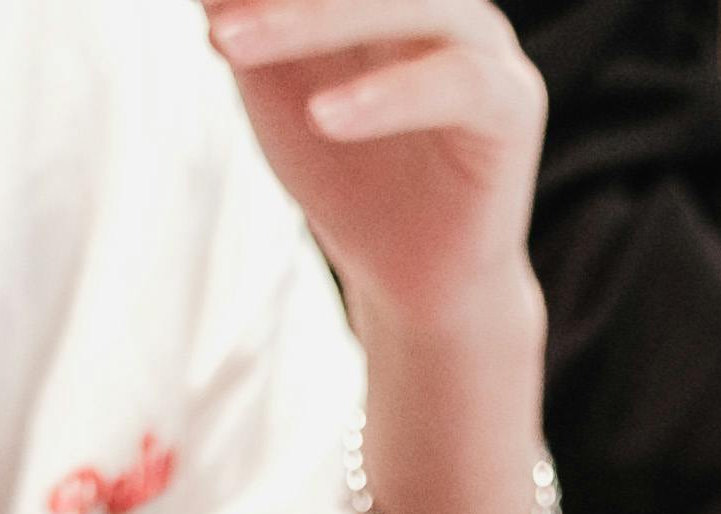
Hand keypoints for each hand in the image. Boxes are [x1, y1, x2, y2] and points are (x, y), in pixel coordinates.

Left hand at [205, 0, 543, 338]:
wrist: (410, 280)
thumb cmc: (345, 176)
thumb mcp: (273, 86)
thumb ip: (244, 20)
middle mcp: (435, 0)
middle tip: (209, 13)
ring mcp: (481, 43)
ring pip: (404, 4)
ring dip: (308, 18)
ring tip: (229, 45)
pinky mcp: (511, 104)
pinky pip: (455, 82)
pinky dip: (385, 96)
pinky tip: (324, 118)